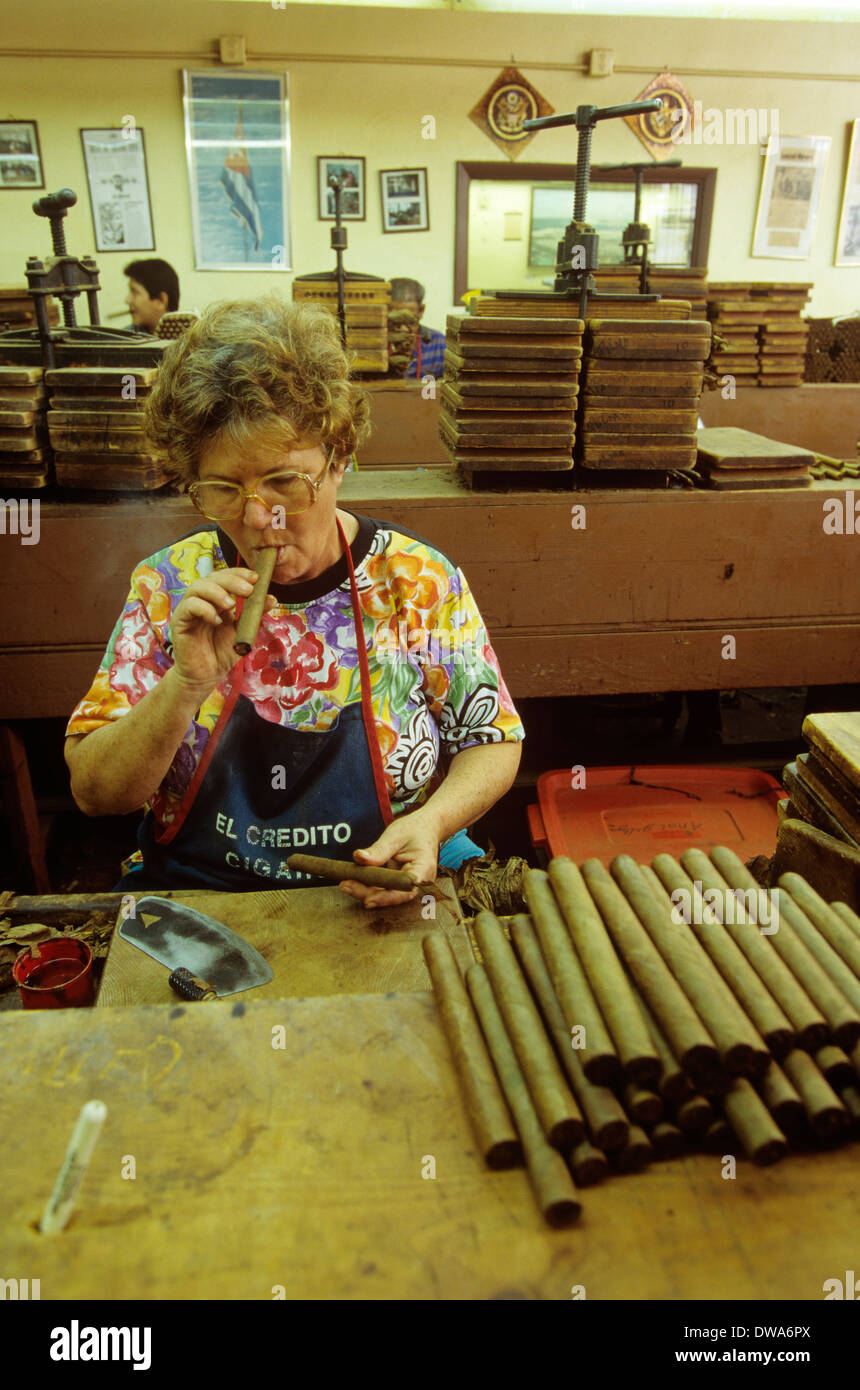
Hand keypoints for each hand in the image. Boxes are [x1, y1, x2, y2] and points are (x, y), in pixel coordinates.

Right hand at [169, 567, 276, 693]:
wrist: (207, 675)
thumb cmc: (223, 652)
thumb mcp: (243, 631)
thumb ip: (254, 614)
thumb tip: (272, 598)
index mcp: (216, 600)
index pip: (225, 578)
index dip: (239, 574)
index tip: (256, 578)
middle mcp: (201, 600)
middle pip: (212, 578)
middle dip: (231, 581)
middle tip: (248, 590)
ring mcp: (188, 609)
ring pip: (197, 587)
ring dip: (217, 592)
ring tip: (231, 605)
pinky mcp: (179, 621)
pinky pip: (189, 606)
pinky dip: (204, 609)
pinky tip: (217, 621)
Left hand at [340, 807, 439, 908]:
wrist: (424, 828)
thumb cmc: (414, 830)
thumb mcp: (395, 836)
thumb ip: (379, 850)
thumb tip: (359, 858)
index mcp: (423, 869)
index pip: (406, 888)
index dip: (387, 896)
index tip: (368, 898)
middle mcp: (419, 882)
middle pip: (394, 895)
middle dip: (369, 894)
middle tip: (346, 886)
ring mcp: (409, 884)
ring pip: (386, 895)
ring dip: (365, 892)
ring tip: (345, 884)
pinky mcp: (399, 884)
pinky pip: (383, 889)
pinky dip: (368, 886)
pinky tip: (352, 882)